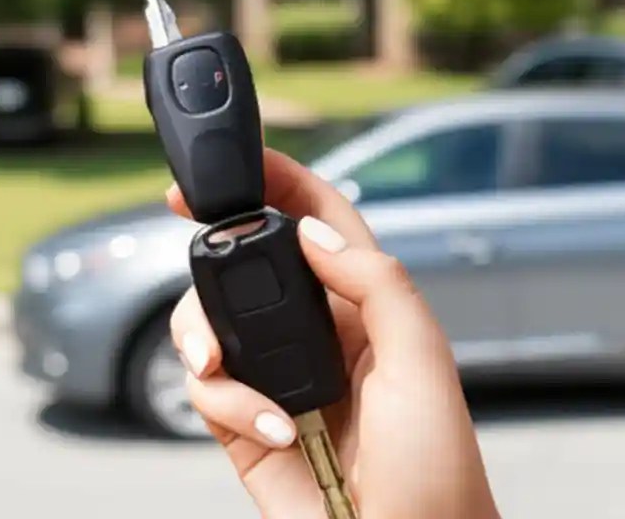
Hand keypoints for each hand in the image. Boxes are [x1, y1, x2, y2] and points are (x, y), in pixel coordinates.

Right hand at [166, 150, 498, 518]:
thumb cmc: (437, 465)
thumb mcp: (422, 358)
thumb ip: (375, 283)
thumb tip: (309, 232)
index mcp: (369, 307)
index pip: (319, 224)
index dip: (280, 183)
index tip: (236, 160)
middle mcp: (320, 336)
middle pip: (249, 265)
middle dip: (216, 247)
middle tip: (187, 220)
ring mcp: (279, 379)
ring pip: (211, 324)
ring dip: (203, 335)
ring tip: (218, 365)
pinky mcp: (245, 428)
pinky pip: (207, 391)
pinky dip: (224, 402)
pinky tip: (270, 428)